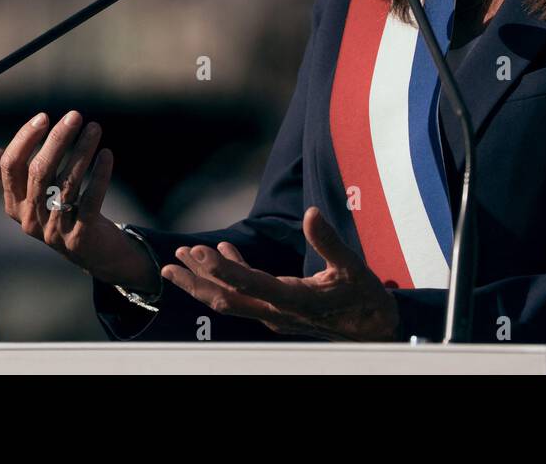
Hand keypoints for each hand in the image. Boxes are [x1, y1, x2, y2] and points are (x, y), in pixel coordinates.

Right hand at [0, 111, 158, 292]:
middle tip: (75, 115)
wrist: (91, 252)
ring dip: (82, 152)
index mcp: (14, 204)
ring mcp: (55, 229)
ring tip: (94, 129)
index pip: (10, 167)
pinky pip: (90, 201)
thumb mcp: (31, 192)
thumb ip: (6, 170)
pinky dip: (99, 176)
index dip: (25, 140)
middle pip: (39, 172)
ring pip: (67, 183)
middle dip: (57, 140)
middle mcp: (31, 218)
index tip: (43, 116)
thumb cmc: (59, 212)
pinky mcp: (81, 236)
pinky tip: (106, 154)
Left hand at [162, 206, 400, 341]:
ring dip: (204, 280)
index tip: (198, 252)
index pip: (249, 284)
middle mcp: (277, 311)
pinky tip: (224, 252)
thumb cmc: (365, 299)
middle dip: (196, 281)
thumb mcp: (353, 268)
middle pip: (226, 299)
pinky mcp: (277, 311)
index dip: (222, 268)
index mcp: (294, 300)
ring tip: (180, 259)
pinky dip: (230, 274)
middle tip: (170, 263)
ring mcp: (274, 314)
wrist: (375, 331)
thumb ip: (329, 241)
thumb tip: (311, 212)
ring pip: (230, 299)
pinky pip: (245, 294)